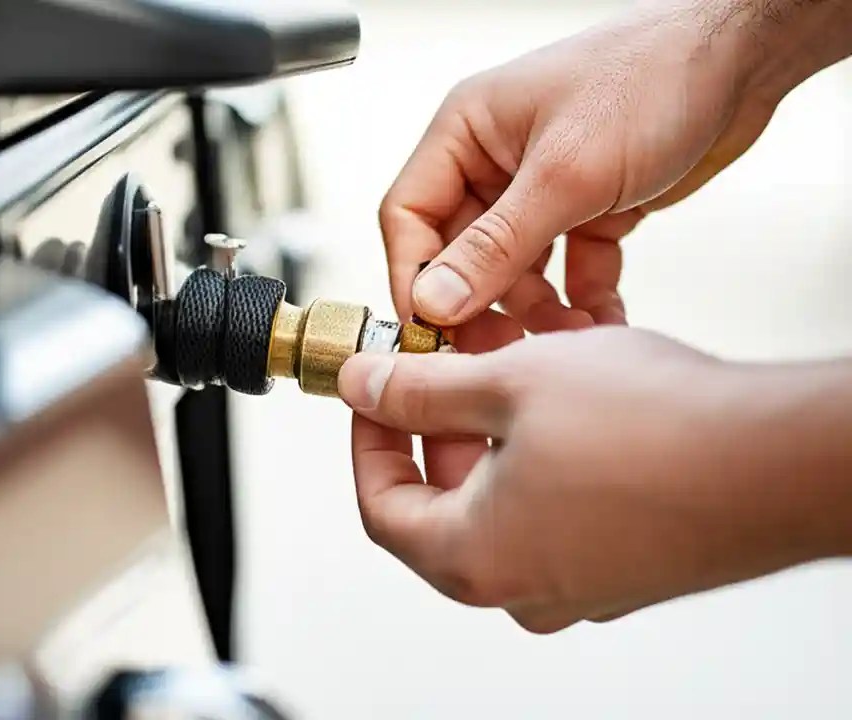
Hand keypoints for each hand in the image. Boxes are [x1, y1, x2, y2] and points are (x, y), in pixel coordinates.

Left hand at [338, 327, 851, 632]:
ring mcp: (577, 585)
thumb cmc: (655, 429)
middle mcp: (521, 589)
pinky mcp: (624, 568)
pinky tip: (563, 404)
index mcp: (473, 559)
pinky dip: (539, 461)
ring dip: (488, 440)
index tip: (374, 391)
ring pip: (499, 508)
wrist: (779, 459)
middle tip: (437, 371)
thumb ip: (418, 390)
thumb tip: (364, 386)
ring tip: (504, 372)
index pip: (380, 506)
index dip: (367, 439)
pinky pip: (554, 514)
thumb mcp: (507, 384)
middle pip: (438, 510)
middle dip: (430, 432)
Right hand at [381, 1, 787, 330]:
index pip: (409, 217)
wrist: (744, 58)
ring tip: (568, 336)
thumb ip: (496, 246)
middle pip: (460, 253)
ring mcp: (542, 186)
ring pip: (515, 270)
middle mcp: (496, 160)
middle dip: (483, 305)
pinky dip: (583, 298)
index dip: (415, 279)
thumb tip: (436, 301)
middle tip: (500, 350)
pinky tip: (602, 318)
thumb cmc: (653, 75)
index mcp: (466, 132)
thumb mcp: (565, 172)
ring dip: (539, 310)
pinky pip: (569, 268)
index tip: (432, 332)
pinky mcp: (588, 206)